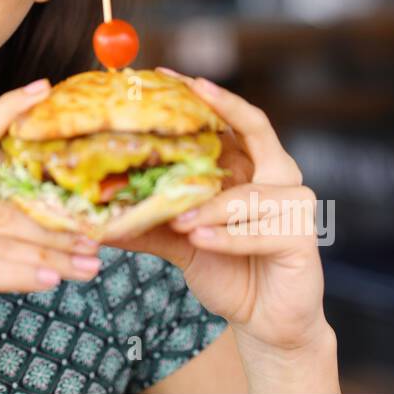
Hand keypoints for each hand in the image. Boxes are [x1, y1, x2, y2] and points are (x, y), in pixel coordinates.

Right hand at [0, 79, 103, 391]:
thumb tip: (39, 220)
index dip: (8, 111)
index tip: (43, 90)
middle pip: (3, 204)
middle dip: (57, 222)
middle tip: (97, 234)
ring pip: (3, 238)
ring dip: (53, 254)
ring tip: (88, 263)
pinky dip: (26, 275)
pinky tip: (52, 279)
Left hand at [100, 68, 330, 355]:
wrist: (264, 319)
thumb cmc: (225, 267)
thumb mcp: (179, 240)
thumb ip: (147, 221)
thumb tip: (92, 214)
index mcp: (250, 166)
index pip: (230, 118)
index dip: (204, 95)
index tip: (166, 74)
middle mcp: (277, 176)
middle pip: (256, 127)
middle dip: (222, 106)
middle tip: (191, 89)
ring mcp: (294, 205)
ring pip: (249, 194)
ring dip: (211, 206)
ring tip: (178, 219)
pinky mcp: (301, 238)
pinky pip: (260, 231)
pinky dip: (226, 236)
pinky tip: (198, 240)